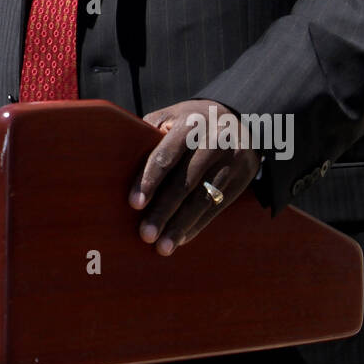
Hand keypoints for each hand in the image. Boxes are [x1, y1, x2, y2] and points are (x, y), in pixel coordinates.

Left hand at [129, 98, 260, 255]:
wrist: (242, 119)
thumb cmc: (192, 122)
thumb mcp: (173, 117)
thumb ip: (150, 134)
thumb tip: (120, 164)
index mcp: (190, 124)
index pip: (166, 155)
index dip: (149, 180)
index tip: (134, 204)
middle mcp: (213, 141)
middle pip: (184, 182)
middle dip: (163, 211)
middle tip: (145, 234)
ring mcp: (231, 161)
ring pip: (203, 199)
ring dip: (181, 226)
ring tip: (162, 247)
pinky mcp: (241, 179)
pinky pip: (217, 207)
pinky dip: (197, 225)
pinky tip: (181, 239)